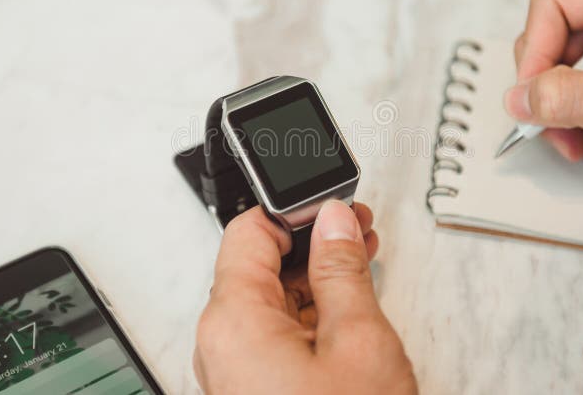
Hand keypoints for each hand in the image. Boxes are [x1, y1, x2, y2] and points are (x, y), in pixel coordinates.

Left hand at [193, 200, 416, 394]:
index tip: (332, 206)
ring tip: (360, 260)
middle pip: (260, 264)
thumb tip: (334, 222)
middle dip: (310, 242)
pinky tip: (347, 303)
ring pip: (272, 299)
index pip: (249, 230)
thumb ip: (343, 270)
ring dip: (315, 277)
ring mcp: (237, 370)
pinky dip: (310, 313)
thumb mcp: (358, 341)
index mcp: (233, 321)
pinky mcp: (255, 385)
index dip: (295, 211)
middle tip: (355, 228)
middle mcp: (222, 345)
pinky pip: (276, 332)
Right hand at [506, 0, 582, 189]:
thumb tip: (520, 98)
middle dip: (555, 96)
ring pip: (563, 80)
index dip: (536, 52)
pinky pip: (582, 102)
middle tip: (561, 128)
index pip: (553, 5)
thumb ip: (570, 97)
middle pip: (553, 46)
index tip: (533, 95)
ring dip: (575, 122)